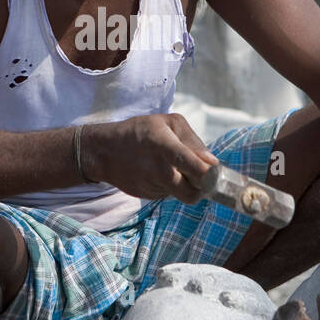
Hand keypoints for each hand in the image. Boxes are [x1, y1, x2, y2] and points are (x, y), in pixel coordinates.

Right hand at [82, 113, 217, 203]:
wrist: (104, 151)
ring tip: (176, 166)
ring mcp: (154, 187)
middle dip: (203, 186)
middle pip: (195, 193)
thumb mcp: (167, 123)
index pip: (198, 171)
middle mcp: (161, 172)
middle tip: (201, 173)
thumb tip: (213, 162)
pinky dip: (172, 185)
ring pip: (184, 194)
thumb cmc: (139, 131)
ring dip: (187, 185)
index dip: (212, 176)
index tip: (215, 172)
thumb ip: (193, 141)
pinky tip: (160, 171)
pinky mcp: (150, 196)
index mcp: (167, 149)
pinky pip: (171, 194)